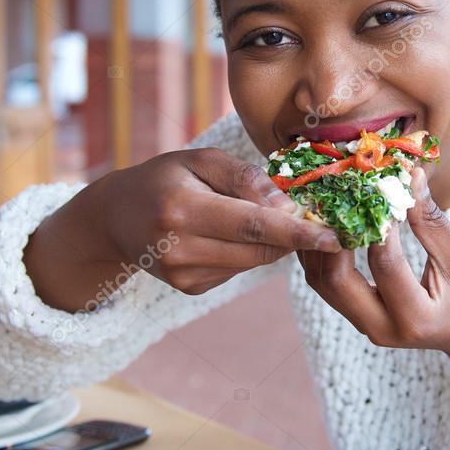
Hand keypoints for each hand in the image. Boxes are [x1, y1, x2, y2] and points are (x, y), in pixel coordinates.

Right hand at [25, 147, 340, 310]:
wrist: (115, 218)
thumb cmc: (164, 178)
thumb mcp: (199, 161)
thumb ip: (244, 179)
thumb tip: (286, 206)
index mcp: (181, 209)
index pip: (252, 225)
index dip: (297, 232)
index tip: (333, 235)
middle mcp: (179, 248)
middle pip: (258, 249)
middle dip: (294, 236)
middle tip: (318, 218)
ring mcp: (183, 274)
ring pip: (252, 262)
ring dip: (274, 243)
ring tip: (271, 217)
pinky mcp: (190, 288)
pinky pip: (237, 269)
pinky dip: (248, 252)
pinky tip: (231, 233)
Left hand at [297, 166, 449, 357]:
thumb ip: (431, 220)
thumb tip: (410, 176)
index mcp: (415, 318)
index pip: (384, 262)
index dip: (378, 222)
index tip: (378, 187)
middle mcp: (382, 328)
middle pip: (336, 280)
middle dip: (333, 234)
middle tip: (339, 195)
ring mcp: (364, 325)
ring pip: (322, 282)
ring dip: (319, 242)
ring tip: (325, 204)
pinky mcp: (356, 315)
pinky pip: (326, 284)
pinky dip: (322, 252)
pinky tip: (326, 224)